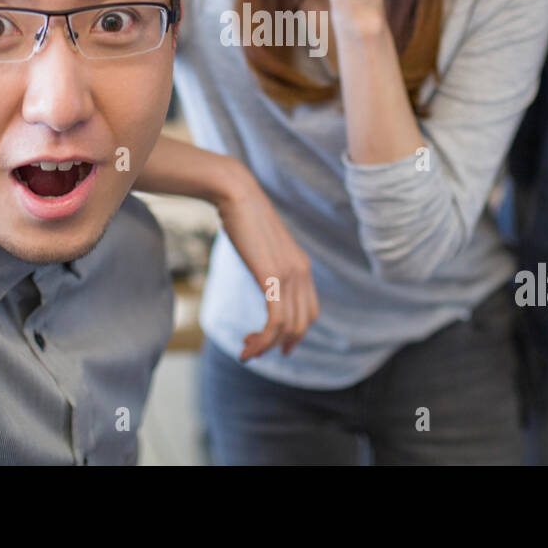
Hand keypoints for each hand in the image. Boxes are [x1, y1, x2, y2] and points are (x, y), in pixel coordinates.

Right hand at [215, 170, 319, 358]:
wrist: (237, 195)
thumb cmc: (244, 218)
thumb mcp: (263, 248)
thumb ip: (270, 266)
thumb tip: (264, 278)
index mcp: (302, 267)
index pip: (309, 312)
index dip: (295, 335)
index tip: (272, 343)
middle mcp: (302, 273)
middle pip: (302, 324)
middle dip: (280, 344)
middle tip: (253, 350)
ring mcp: (290, 275)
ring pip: (288, 328)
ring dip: (266, 347)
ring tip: (246, 352)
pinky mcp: (273, 278)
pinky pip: (275, 322)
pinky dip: (262, 341)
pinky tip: (246, 347)